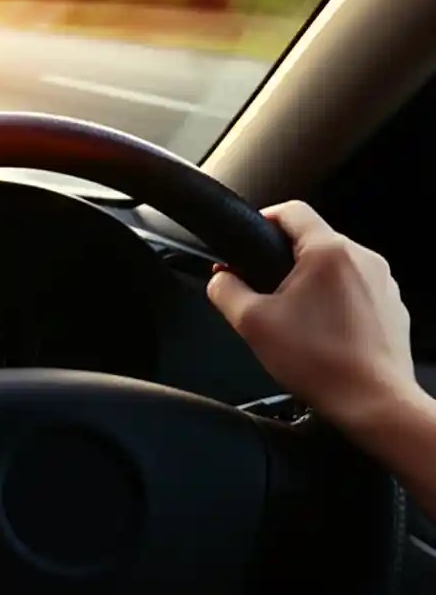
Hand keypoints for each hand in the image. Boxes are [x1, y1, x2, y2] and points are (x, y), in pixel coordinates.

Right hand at [206, 200, 416, 428]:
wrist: (374, 403)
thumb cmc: (320, 363)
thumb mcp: (251, 323)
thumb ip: (225, 290)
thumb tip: (219, 279)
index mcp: (329, 252)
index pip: (291, 211)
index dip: (262, 219)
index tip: (248, 240)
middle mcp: (363, 259)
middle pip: (312, 241)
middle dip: (282, 261)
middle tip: (261, 292)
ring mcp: (384, 284)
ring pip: (335, 268)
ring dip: (310, 284)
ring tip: (292, 320)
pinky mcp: (393, 308)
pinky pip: (355, 292)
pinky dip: (334, 304)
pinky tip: (320, 334)